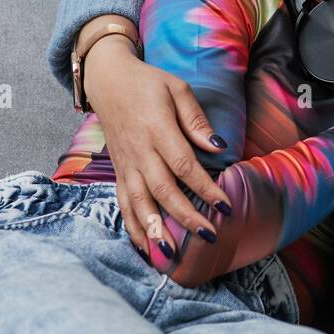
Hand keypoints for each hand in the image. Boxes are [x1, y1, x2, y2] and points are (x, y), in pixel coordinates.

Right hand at [83, 39, 231, 259]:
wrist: (107, 81)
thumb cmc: (148, 84)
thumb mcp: (177, 89)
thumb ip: (196, 120)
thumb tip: (219, 147)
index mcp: (157, 129)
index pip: (183, 165)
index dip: (204, 188)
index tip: (225, 206)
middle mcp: (139, 151)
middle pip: (163, 190)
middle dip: (185, 216)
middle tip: (209, 235)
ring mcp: (125, 164)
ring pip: (139, 202)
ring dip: (155, 229)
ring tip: (170, 253)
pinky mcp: (118, 171)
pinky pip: (124, 203)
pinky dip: (133, 227)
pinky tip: (146, 247)